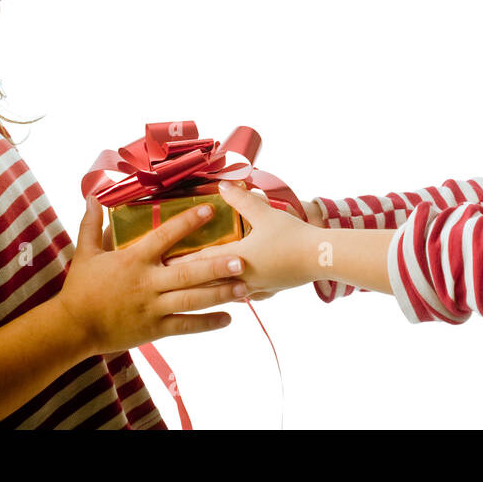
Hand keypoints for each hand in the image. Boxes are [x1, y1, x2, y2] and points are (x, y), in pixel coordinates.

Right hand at [56, 195, 249, 358]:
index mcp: (134, 259)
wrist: (72, 327)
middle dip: (216, 266)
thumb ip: (92, 224)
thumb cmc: (80, 288)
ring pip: (191, 300)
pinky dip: (207, 323)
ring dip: (219, 293)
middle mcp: (147, 282)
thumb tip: (92, 195)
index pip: (165, 236)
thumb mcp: (85, 252)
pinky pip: (185, 326)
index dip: (188, 222)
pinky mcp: (154, 329)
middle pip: (187, 272)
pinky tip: (228, 318)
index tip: (209, 210)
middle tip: (242, 259)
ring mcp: (152, 307)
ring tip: (244, 287)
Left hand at [170, 181, 319, 295]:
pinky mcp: (269, 290)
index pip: (201, 261)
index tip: (161, 263)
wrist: (321, 258)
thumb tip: (223, 185)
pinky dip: (235, 294)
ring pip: (225, 293)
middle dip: (189, 280)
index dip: (180, 261)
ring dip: (209, 291)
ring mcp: (255, 287)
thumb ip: (242, 199)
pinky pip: (246, 296)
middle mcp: (242, 277)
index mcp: (237, 258)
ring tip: (194, 291)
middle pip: (208, 281)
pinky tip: (235, 295)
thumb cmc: (292, 235)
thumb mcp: (265, 212)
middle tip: (167, 280)